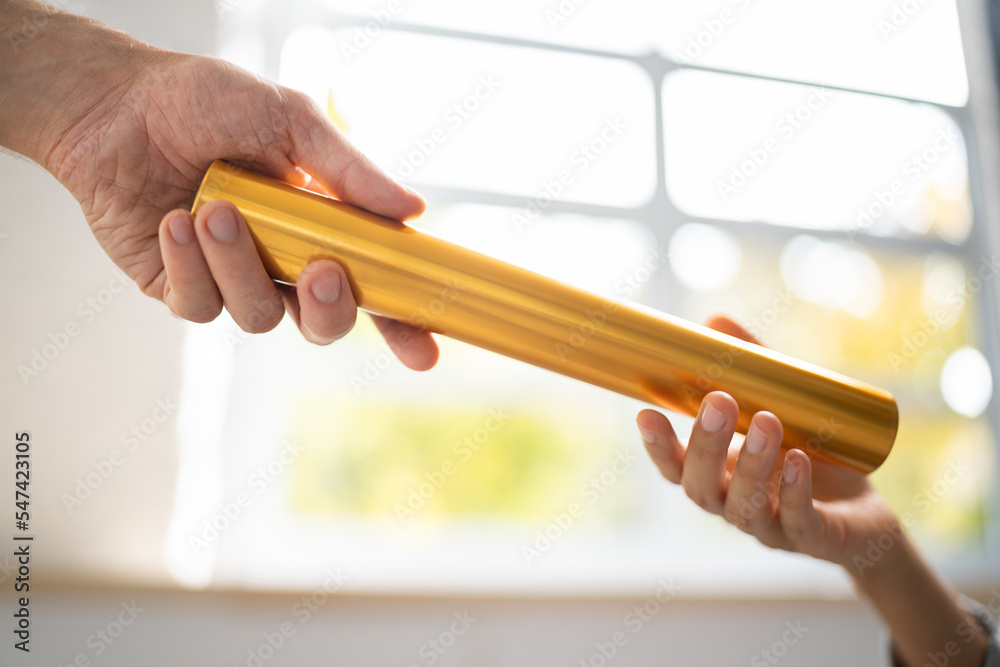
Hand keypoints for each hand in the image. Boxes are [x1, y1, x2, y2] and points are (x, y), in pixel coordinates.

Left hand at [24, 16, 435, 366]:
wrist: (114, 103)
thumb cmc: (206, 102)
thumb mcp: (289, 119)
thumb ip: (348, 170)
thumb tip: (412, 209)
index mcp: (320, 227)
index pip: (372, 283)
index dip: (402, 321)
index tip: (428, 350)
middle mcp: (281, 261)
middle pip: (323, 323)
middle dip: (329, 310)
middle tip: (322, 272)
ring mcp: (231, 278)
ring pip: (258, 316)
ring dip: (240, 266)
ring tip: (214, 208)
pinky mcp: (178, 286)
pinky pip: (198, 306)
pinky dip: (189, 267)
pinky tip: (175, 223)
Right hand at [636, 315, 897, 569]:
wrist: (864, 514)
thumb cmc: (808, 454)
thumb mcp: (780, 406)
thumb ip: (750, 369)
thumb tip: (716, 320)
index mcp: (716, 476)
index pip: (674, 467)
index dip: (657, 445)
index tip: (646, 413)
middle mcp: (732, 505)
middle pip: (701, 487)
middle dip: (706, 446)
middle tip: (718, 402)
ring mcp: (771, 526)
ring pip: (746, 506)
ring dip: (753, 465)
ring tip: (767, 422)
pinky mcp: (815, 538)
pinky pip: (799, 521)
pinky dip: (796, 492)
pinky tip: (799, 461)